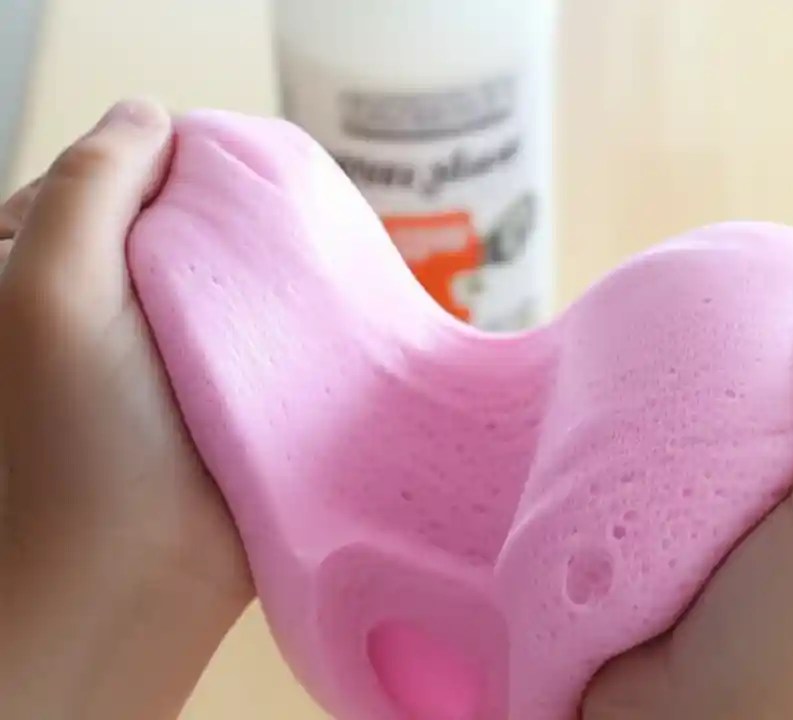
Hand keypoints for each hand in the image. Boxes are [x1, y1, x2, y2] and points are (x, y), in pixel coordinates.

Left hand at [0, 100, 251, 718]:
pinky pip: (244, 322)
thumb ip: (89, 186)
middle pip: (160, 221)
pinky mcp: (209, 388)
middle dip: (207, 217)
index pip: (93, 179)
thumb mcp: (51, 288)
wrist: (137, 583)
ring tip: (281, 272)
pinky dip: (271, 310)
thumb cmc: (75, 447)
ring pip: (210, 271)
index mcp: (24, 272)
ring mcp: (151, 351)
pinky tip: (295, 312)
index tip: (203, 193)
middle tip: (250, 236)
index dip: (151, 169)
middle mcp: (84, 307)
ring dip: (247, 266)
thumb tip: (150, 113)